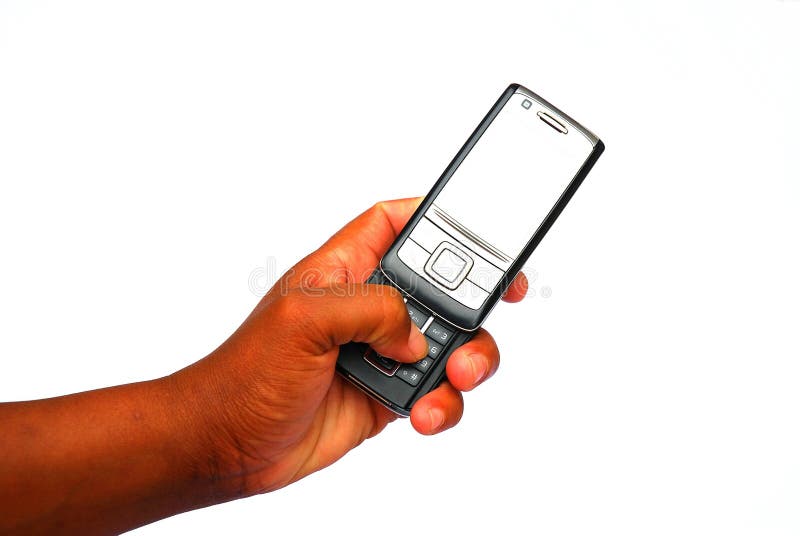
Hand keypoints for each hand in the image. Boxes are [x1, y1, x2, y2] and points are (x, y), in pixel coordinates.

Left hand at [174, 198, 528, 499]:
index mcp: (345, 270)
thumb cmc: (246, 375)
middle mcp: (368, 306)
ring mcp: (380, 351)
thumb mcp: (303, 319)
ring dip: (466, 360)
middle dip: (469, 303)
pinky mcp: (388, 393)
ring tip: (455, 376)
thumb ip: (370, 308)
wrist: (231, 447)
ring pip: (449, 344)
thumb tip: (414, 335)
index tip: (481, 229)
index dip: (436, 217)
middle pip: (441, 287)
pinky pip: (437, 392)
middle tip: (480, 317)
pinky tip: (422, 413)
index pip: (395, 223)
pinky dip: (443, 403)